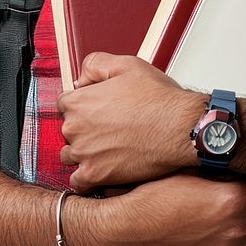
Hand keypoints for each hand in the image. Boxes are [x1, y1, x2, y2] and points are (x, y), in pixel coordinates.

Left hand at [58, 53, 204, 191]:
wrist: (180, 128)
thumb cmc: (159, 99)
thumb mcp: (127, 64)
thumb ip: (95, 64)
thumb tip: (81, 79)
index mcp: (78, 102)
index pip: (65, 103)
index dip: (83, 104)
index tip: (97, 109)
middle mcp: (75, 128)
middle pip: (68, 129)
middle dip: (85, 127)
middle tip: (110, 126)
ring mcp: (83, 154)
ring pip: (70, 154)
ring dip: (84, 151)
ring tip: (108, 146)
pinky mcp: (96, 176)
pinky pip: (78, 181)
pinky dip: (87, 176)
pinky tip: (103, 167)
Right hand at [70, 171, 245, 245]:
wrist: (132, 231)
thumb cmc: (154, 199)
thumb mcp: (190, 170)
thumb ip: (220, 165)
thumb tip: (237, 160)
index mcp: (233, 200)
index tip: (239, 174)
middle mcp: (237, 228)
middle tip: (225, 189)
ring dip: (241, 216)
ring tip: (214, 208)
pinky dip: (230, 236)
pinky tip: (210, 226)